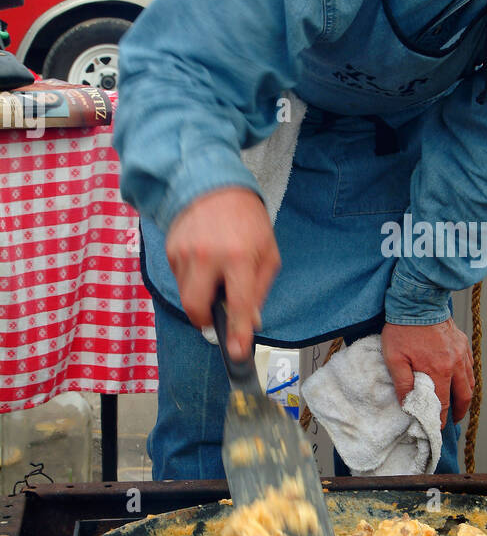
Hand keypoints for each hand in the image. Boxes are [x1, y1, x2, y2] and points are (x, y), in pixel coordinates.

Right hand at [165, 187, 280, 357]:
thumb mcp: (267, 251)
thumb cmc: (246, 219)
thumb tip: (251, 320)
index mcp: (239, 256)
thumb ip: (260, 288)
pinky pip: (180, 279)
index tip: (237, 353)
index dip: (238, 333)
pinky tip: (203, 260)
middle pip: (197, 308)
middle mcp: (208, 256)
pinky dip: (192, 279)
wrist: (212, 182)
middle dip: (205, 320)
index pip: (239, 305)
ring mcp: (184, 253)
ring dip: (200, 295)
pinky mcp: (170, 250)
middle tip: (216, 315)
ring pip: (186, 295)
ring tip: (214, 273)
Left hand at [381, 319, 474, 427]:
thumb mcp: (394, 358)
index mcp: (439, 370)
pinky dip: (468, 376)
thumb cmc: (403, 329)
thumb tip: (408, 404)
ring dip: (466, 395)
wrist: (418, 302)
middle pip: (464, 395)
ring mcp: (461, 352)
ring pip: (470, 380)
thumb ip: (402, 383)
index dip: (440, 419)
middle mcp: (455, 364)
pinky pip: (470, 365)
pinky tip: (461, 379)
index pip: (443, 403)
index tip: (436, 428)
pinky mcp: (462, 343)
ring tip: (460, 404)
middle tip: (453, 420)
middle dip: (460, 411)